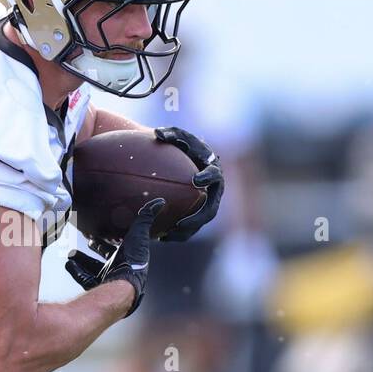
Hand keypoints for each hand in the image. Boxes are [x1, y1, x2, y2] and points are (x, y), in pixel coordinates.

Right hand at [64, 198, 164, 316]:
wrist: (124, 285)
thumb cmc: (133, 262)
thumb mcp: (139, 234)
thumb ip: (145, 218)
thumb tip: (158, 202)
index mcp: (127, 255)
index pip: (118, 245)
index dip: (110, 238)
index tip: (100, 230)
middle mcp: (118, 267)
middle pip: (106, 257)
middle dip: (97, 248)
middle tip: (89, 240)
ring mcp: (107, 278)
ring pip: (93, 268)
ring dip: (83, 260)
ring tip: (72, 253)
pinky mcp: (97, 287)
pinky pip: (84, 278)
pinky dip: (76, 271)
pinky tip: (69, 264)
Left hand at [154, 126, 222, 240]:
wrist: (187, 159)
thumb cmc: (182, 145)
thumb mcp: (178, 136)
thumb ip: (170, 133)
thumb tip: (157, 134)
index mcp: (213, 170)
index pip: (214, 175)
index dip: (208, 178)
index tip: (196, 180)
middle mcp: (215, 190)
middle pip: (211, 209)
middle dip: (198, 218)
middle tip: (181, 223)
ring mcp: (209, 204)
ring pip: (200, 223)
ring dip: (187, 232)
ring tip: (169, 235)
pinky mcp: (200, 213)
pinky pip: (191, 228)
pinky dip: (178, 234)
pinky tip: (160, 237)